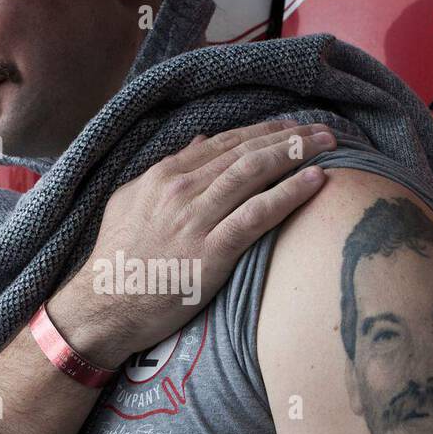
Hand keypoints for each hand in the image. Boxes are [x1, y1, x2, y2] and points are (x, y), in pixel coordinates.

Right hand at [47, 120, 335, 365]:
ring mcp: (196, 220)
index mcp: (163, 175)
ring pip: (254, 175)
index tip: (292, 126)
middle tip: (325, 131)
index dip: (263, 131)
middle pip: (246, 152)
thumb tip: (202, 142)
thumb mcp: (132, 200)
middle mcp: (181, 190)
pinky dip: (289, 195)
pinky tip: (316, 182)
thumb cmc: (118, 258)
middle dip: (289, 137)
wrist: (103, 306)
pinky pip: (257, 216)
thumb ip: (169, 169)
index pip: (224, 143)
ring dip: (296, 155)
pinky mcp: (211, 252)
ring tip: (329, 146)